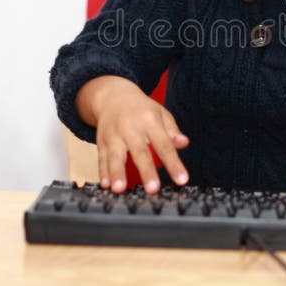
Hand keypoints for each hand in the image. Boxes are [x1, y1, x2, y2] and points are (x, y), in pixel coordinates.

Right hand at [77, 76, 189, 193]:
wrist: (113, 96)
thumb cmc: (141, 109)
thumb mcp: (160, 114)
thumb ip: (172, 131)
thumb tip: (184, 143)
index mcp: (149, 120)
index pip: (164, 145)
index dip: (174, 163)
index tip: (182, 180)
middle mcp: (130, 128)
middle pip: (140, 152)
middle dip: (146, 172)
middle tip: (153, 189)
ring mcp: (114, 135)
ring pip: (116, 156)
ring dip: (117, 173)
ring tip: (119, 189)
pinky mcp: (102, 142)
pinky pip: (102, 159)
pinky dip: (103, 172)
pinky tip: (105, 185)